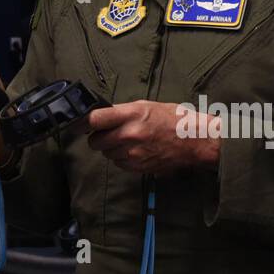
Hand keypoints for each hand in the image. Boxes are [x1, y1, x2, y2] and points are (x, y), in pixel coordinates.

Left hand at [86, 100, 220, 174]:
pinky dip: (122, 158)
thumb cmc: (174, 119)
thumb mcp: (147, 106)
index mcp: (132, 115)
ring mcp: (134, 153)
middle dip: (98, 137)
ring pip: (107, 154)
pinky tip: (135, 151)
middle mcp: (130, 134)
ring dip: (111, 149)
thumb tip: (101, 115)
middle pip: (96, 141)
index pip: (95, 119)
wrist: (195, 141)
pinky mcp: (139, 167)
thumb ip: (122, 112)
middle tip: (107, 133)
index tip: (78, 123)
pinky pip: (119, 164)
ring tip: (127, 141)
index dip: (83, 122)